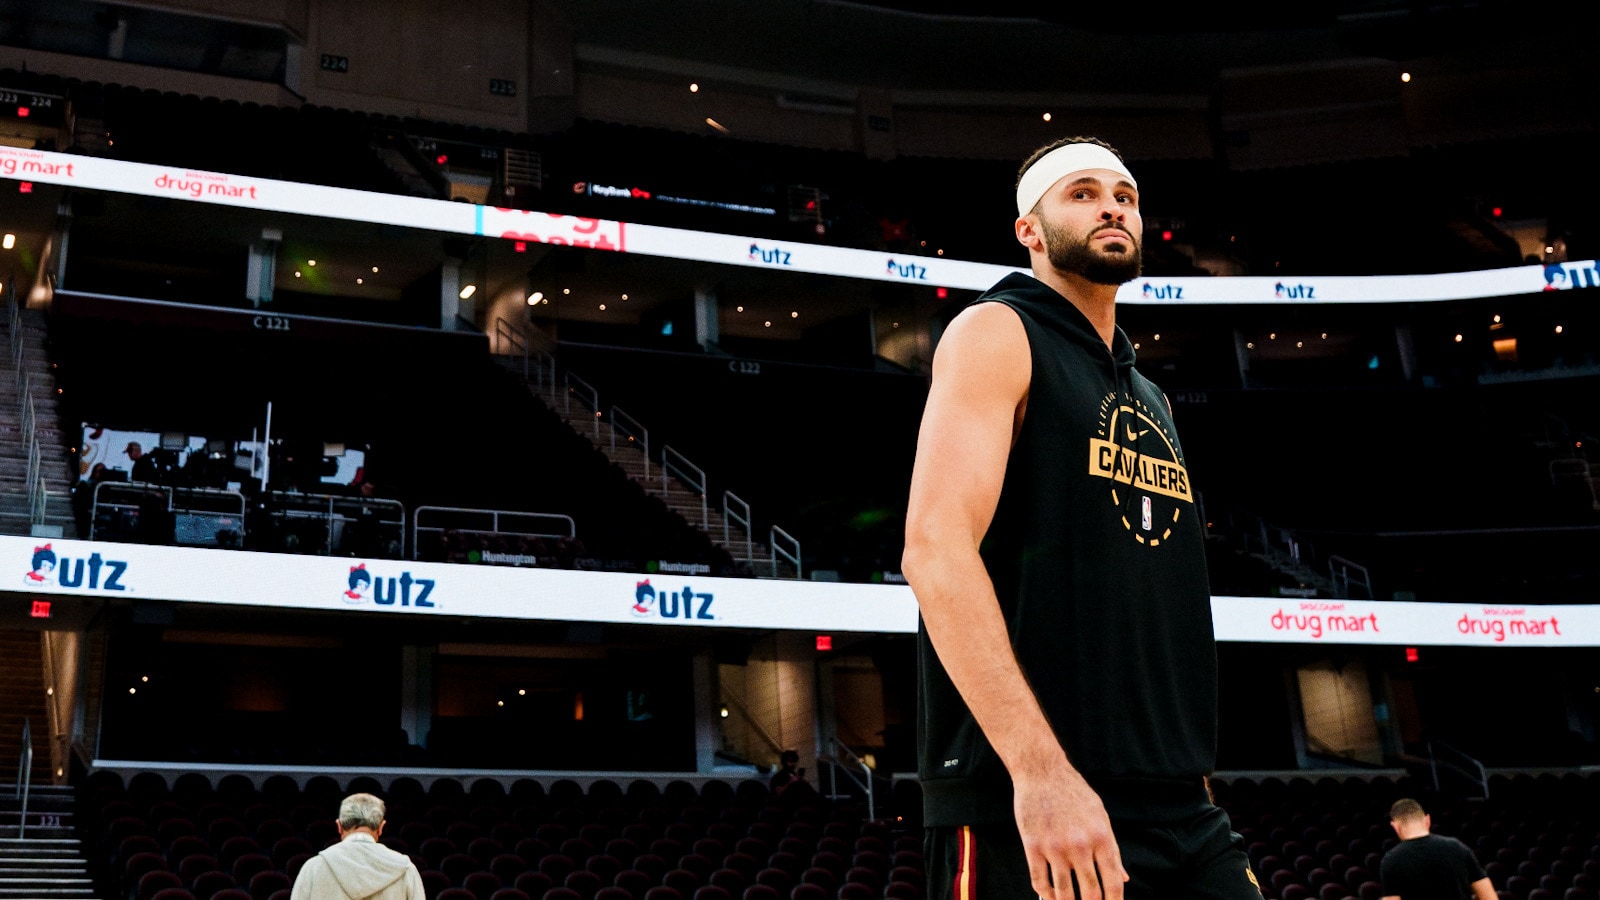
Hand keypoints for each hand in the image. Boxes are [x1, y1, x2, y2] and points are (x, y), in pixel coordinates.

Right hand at [1014, 767, 1127, 899]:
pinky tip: (1048, 898)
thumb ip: (1112, 849)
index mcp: (1101, 837)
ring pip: (1063, 892)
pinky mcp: (1032, 845)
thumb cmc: (1074, 792)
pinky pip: (1039, 880)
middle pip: (1090, 893)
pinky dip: (1044, 895)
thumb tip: (1124, 878)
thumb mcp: (1100, 816)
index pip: (1113, 882)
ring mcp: (1055, 847)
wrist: (1042, 771)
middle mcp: (1080, 844)